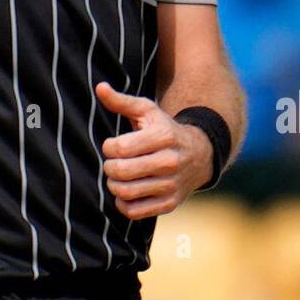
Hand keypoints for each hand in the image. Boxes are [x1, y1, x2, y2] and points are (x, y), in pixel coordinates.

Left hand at [96, 81, 213, 219]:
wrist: (199, 154)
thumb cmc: (164, 129)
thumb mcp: (147, 111)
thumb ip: (122, 101)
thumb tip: (100, 87)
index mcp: (163, 137)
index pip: (120, 148)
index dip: (108, 147)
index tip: (113, 145)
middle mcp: (170, 162)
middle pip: (120, 171)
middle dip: (109, 166)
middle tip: (112, 162)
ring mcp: (171, 185)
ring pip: (125, 192)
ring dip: (113, 185)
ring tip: (117, 176)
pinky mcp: (170, 203)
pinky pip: (134, 211)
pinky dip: (123, 203)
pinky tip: (126, 191)